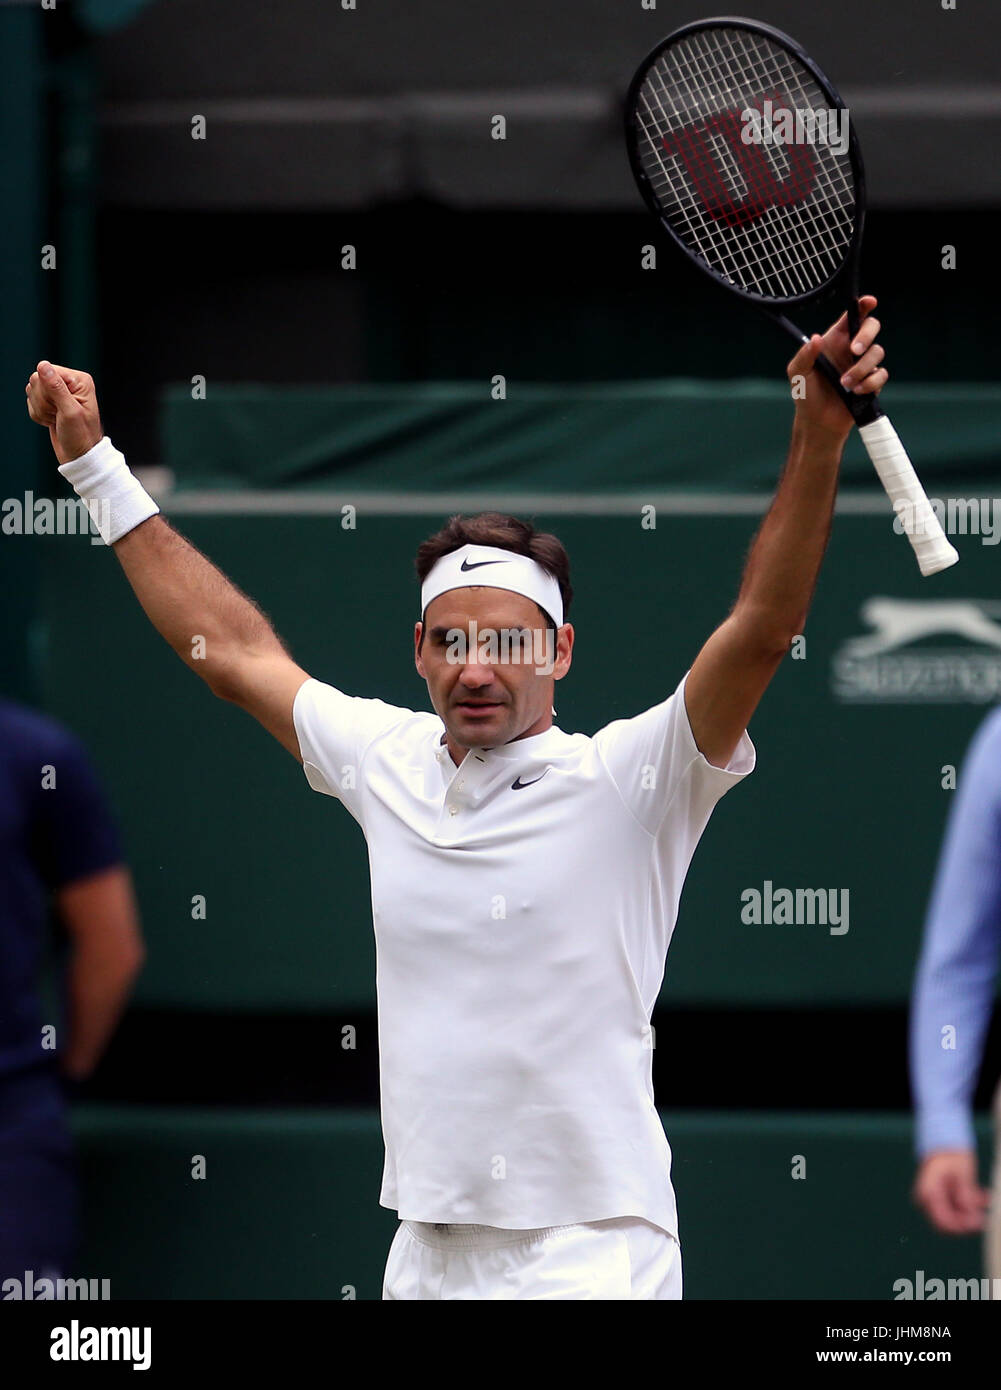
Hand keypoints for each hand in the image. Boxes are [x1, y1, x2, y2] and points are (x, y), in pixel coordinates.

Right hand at [26, 361, 102, 466]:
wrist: (79, 455)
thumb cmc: (81, 436)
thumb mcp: (70, 412)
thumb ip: (56, 387)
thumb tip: (43, 365)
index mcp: (79, 379)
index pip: (47, 371)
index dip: (47, 391)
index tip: (60, 407)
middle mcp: (68, 382)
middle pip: (36, 380)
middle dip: (43, 402)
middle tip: (58, 415)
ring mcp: (58, 392)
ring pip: (31, 391)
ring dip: (40, 410)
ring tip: (56, 419)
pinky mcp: (49, 402)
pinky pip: (31, 402)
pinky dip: (38, 415)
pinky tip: (52, 421)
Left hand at [786, 294, 886, 443]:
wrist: (817, 421)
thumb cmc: (806, 393)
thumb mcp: (798, 372)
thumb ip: (805, 354)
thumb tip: (815, 338)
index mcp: (835, 340)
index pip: (852, 316)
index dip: (863, 305)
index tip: (869, 301)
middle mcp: (852, 349)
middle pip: (872, 327)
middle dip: (866, 336)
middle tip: (853, 350)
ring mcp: (864, 365)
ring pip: (877, 352)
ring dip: (861, 368)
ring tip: (844, 383)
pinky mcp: (872, 382)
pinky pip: (881, 374)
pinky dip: (869, 383)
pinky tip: (855, 392)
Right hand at [912, 1149, 991, 1234]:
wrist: (944, 1143)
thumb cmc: (952, 1154)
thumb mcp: (963, 1171)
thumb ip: (965, 1193)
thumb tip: (971, 1213)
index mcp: (928, 1192)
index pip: (943, 1220)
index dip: (962, 1226)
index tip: (979, 1221)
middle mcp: (927, 1199)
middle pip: (948, 1222)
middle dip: (967, 1221)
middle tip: (984, 1215)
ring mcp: (933, 1201)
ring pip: (955, 1217)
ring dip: (971, 1212)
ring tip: (984, 1198)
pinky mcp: (941, 1200)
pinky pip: (957, 1210)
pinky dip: (970, 1205)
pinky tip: (982, 1197)